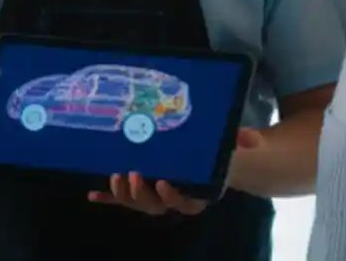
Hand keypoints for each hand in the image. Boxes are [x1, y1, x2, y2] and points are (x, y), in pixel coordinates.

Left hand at [87, 127, 263, 215]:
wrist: (207, 156)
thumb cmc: (217, 152)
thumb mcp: (229, 145)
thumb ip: (240, 140)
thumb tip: (252, 139)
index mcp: (196, 193)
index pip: (186, 204)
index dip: (173, 197)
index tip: (164, 182)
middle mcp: (173, 198)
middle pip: (156, 205)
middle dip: (142, 194)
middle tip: (134, 175)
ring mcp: (154, 195)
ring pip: (138, 203)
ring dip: (124, 194)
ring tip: (116, 176)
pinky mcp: (138, 189)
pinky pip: (122, 199)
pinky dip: (108, 198)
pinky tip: (92, 195)